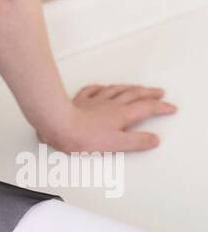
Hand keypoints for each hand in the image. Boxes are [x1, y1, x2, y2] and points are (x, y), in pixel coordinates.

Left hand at [39, 84, 176, 152]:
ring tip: (137, 87)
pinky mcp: (81, 101)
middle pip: (134, 95)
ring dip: (130, 88)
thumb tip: (153, 139)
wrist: (60, 126)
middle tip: (159, 92)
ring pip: (117, 90)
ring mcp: (95, 101)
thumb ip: (137, 141)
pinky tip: (103, 87)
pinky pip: (93, 90)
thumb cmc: (85, 137)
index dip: (160, 107)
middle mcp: (111, 104)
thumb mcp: (117, 144)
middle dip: (149, 93)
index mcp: (122, 114)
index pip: (147, 108)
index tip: (170, 107)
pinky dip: (102, 88)